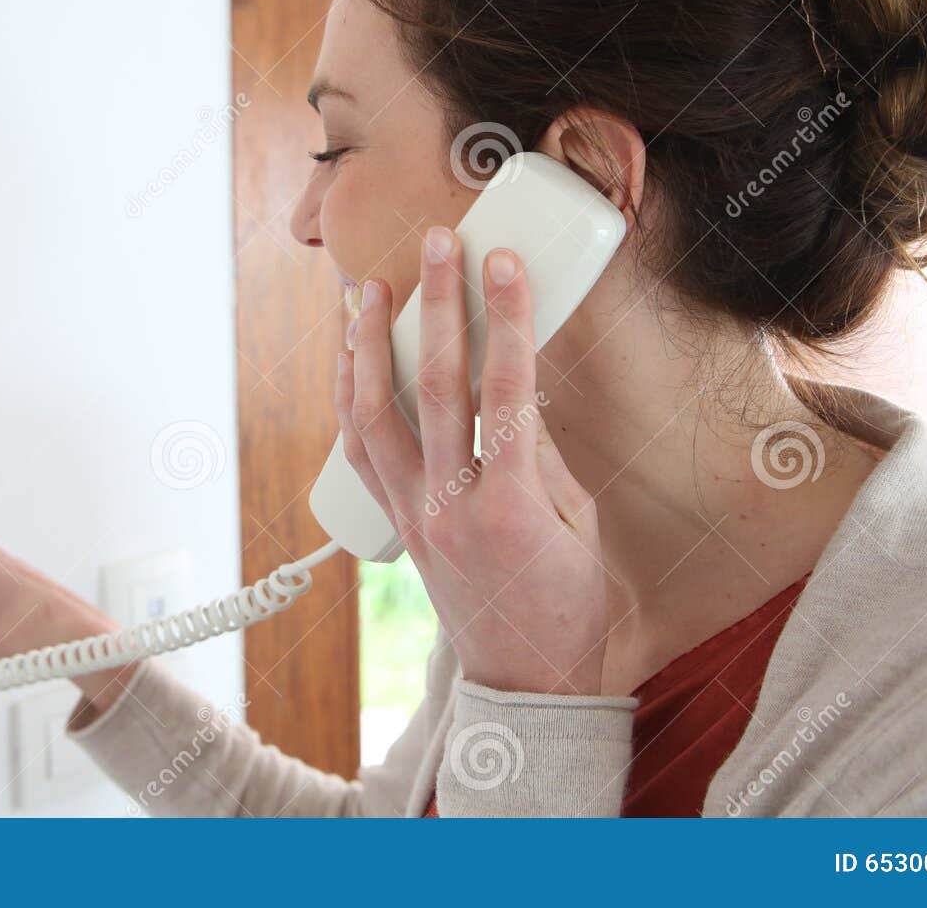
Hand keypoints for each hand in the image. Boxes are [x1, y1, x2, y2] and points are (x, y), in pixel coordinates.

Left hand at [336, 228, 609, 694]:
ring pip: (373, 416)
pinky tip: (348, 357)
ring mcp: (412, 515)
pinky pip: (360, 450)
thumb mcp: (578, 525)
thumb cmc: (566, 604)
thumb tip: (520, 381)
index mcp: (510, 507)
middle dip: (434, 307)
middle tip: (435, 245)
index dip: (506, 320)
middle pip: (433, 388)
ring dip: (367, 346)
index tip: (503, 261)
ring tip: (369, 288)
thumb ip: (543, 452)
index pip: (507, 392)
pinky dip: (350, 397)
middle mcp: (448, 506)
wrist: (524, 682)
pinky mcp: (395, 523)